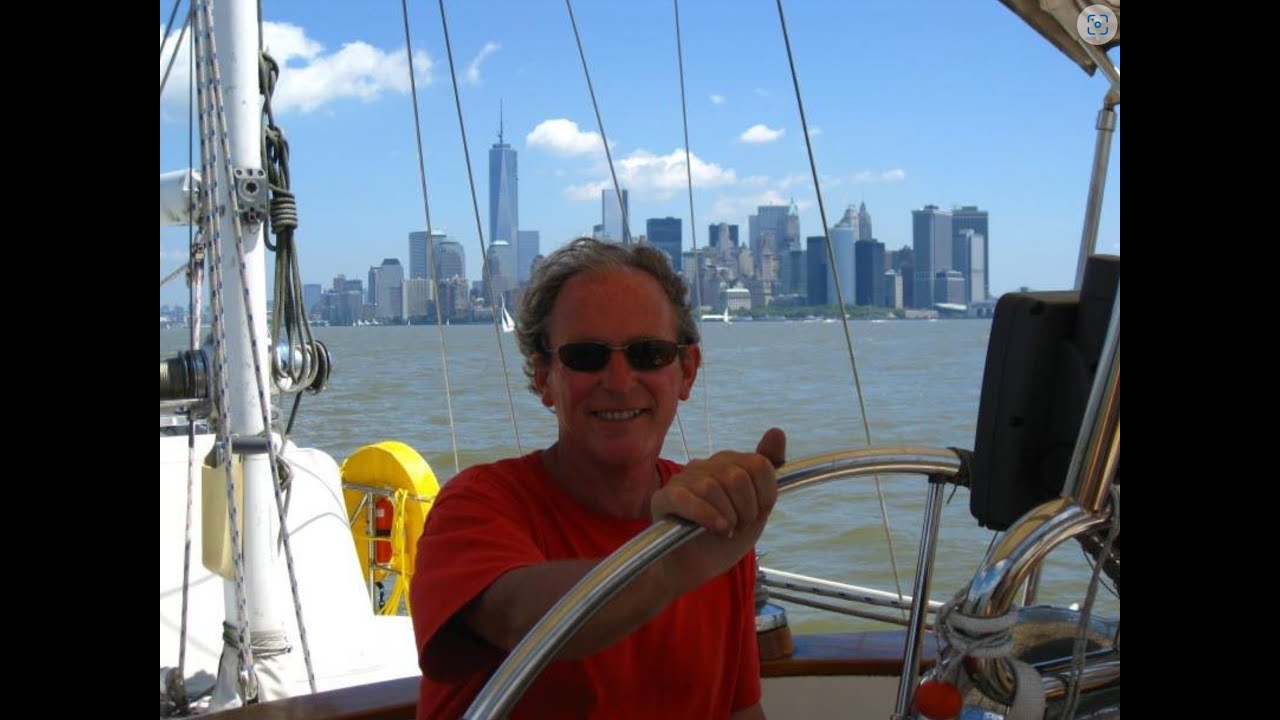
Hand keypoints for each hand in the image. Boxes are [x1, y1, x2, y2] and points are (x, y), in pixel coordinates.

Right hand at [651, 428, 785, 596]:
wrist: (694, 569)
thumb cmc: (722, 538)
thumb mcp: (756, 508)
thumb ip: (767, 470)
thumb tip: (777, 430)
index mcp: (728, 463)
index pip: (759, 464)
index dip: (765, 496)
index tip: (757, 515)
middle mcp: (704, 465)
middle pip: (738, 476)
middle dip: (746, 510)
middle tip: (739, 527)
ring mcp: (682, 480)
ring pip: (713, 487)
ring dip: (727, 517)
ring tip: (725, 532)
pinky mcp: (664, 498)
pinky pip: (687, 498)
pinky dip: (706, 516)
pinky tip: (717, 529)